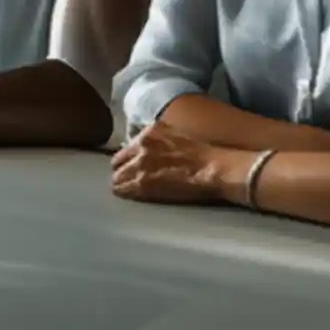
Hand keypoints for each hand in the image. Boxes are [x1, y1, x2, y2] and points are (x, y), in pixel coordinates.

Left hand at [110, 122, 249, 204]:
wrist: (213, 168)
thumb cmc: (202, 154)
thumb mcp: (175, 135)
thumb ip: (156, 139)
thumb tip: (145, 148)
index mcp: (148, 133)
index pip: (125, 148)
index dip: (128, 159)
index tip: (131, 165)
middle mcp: (140, 147)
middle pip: (117, 162)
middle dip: (121, 170)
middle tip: (127, 178)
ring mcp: (140, 165)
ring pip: (117, 178)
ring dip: (122, 183)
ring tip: (127, 189)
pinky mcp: (144, 183)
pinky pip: (123, 189)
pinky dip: (125, 193)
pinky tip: (128, 195)